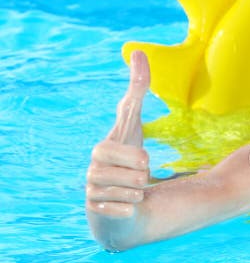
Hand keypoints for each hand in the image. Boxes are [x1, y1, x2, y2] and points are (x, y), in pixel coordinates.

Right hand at [85, 51, 150, 217]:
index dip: (139, 156)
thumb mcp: (134, 122)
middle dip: (145, 175)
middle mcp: (93, 168)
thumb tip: (138, 51)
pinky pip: (128, 209)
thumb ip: (138, 88)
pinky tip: (124, 205)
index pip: (132, 151)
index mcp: (104, 147)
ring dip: (140, 192)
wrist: (116, 195)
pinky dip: (132, 208)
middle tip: (136, 175)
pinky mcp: (95, 211)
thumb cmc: (126, 157)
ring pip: (136, 191)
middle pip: (140, 172)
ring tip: (130, 189)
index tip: (141, 159)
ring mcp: (92, 189)